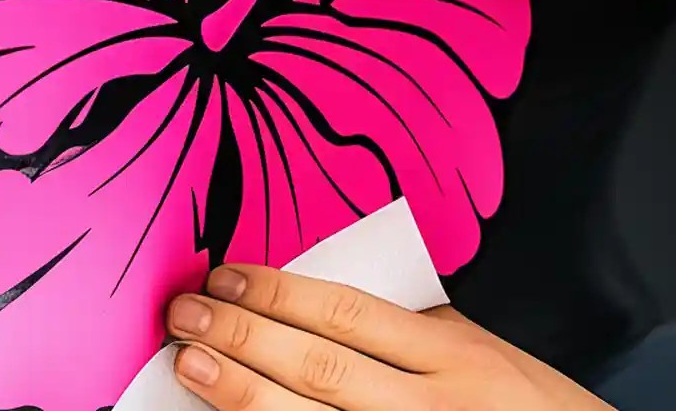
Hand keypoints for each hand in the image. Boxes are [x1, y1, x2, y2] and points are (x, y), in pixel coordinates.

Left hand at [167, 265, 613, 409]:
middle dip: (243, 336)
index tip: (225, 277)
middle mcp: (435, 408)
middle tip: (185, 314)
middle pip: (319, 365)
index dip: (277, 293)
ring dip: (244, 392)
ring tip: (192, 363)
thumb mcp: (490, 357)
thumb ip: (418, 329)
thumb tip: (327, 298)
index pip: (348, 313)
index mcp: (458, 357)